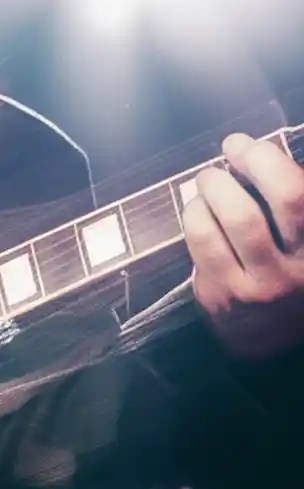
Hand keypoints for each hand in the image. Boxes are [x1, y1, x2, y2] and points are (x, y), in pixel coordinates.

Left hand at [183, 132, 303, 359]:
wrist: (275, 342)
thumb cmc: (290, 274)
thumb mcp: (299, 243)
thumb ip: (290, 205)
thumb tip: (254, 153)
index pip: (298, 194)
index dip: (267, 160)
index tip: (245, 146)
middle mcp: (300, 268)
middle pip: (276, 201)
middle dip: (244, 166)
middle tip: (226, 157)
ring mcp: (262, 285)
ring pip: (236, 218)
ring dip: (214, 188)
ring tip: (210, 181)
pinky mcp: (225, 296)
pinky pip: (201, 240)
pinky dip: (194, 213)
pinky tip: (197, 209)